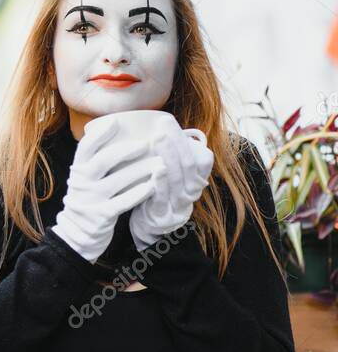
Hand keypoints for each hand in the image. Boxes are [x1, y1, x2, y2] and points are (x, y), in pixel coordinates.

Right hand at [51, 117, 163, 262]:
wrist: (77, 233)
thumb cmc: (88, 199)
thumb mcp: (84, 179)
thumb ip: (95, 162)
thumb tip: (118, 136)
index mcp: (78, 169)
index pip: (86, 146)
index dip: (101, 133)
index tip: (117, 121)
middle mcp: (82, 182)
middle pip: (104, 160)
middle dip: (127, 149)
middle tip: (148, 142)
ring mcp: (91, 199)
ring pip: (118, 180)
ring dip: (141, 169)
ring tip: (160, 162)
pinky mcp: (102, 215)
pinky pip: (123, 201)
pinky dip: (139, 193)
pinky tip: (153, 186)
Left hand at [129, 118, 213, 250]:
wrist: (150, 231)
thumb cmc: (157, 194)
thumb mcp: (171, 176)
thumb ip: (172, 156)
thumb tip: (161, 122)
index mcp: (196, 180)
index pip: (201, 158)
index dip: (186, 140)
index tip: (167, 120)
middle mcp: (192, 192)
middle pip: (189, 164)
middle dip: (176, 142)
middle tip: (162, 123)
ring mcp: (179, 205)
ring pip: (178, 178)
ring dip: (168, 156)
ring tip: (158, 138)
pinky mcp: (163, 216)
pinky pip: (163, 197)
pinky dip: (161, 182)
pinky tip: (156, 168)